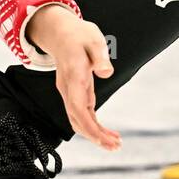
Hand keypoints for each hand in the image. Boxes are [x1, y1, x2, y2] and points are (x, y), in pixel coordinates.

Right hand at [26, 5, 120, 150]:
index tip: (103, 139)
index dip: (89, 127)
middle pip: (77, 120)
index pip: (77, 108)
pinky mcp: (75, 94)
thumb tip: (106, 72)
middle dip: (95, 136)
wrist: (62, 32)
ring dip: (95, 134)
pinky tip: (107, 133)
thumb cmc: (79, 35)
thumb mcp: (93, 39)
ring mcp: (70, 93)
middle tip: (116, 146)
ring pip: (79, 120)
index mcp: (73, 77)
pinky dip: (94, 126)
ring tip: (116, 143)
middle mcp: (68, 89)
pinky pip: (83, 115)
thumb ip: (99, 56)